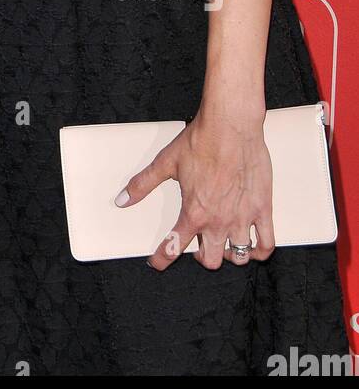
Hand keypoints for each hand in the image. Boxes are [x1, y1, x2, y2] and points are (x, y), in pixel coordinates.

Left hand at [116, 107, 275, 270]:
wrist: (230, 125)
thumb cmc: (201, 141)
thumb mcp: (165, 163)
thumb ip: (143, 184)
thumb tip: (122, 199)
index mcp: (194, 212)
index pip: (174, 248)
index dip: (162, 259)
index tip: (158, 262)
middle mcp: (219, 220)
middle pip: (211, 260)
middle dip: (202, 257)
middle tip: (198, 247)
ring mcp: (243, 217)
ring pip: (239, 257)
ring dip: (230, 255)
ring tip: (225, 244)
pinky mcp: (262, 209)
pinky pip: (266, 244)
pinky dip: (259, 251)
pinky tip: (253, 246)